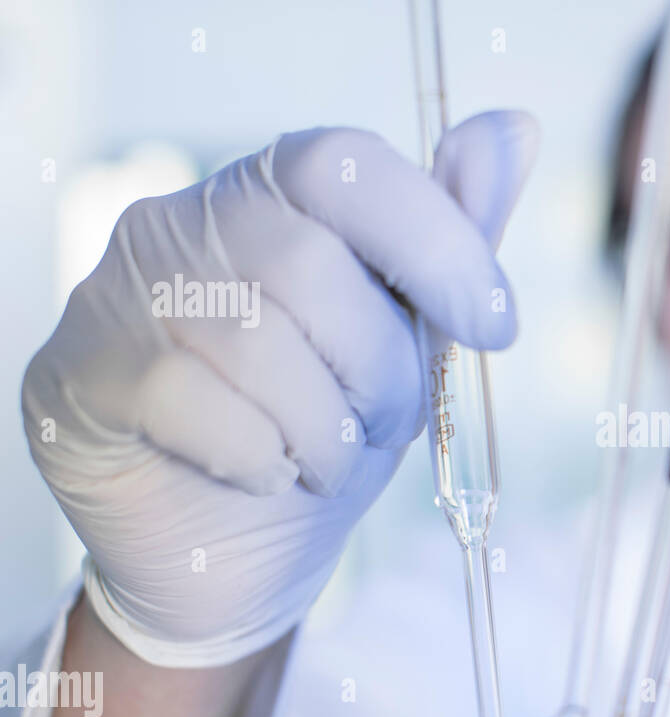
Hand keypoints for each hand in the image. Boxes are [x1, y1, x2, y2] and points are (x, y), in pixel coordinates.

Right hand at [21, 111, 538, 666]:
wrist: (232, 555)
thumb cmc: (320, 434)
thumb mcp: (407, 341)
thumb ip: (451, 242)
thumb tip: (512, 129)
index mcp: (266, 196)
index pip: (343, 164)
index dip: (437, 243)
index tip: (496, 326)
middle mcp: (179, 224)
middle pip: (308, 265)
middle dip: (382, 368)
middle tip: (384, 422)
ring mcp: (117, 296)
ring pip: (254, 341)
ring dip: (327, 430)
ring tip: (328, 459)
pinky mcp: (78, 376)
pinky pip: (189, 401)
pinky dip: (259, 458)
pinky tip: (265, 475)